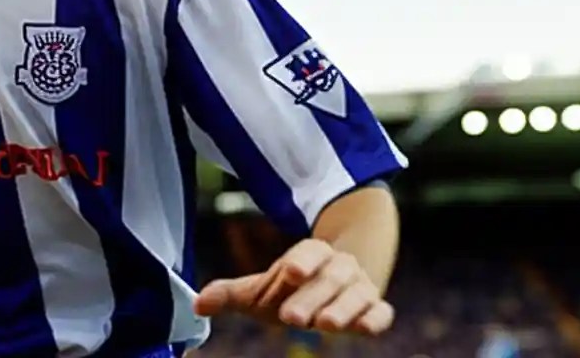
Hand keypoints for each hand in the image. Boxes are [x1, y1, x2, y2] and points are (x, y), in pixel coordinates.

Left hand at [191, 238, 392, 335]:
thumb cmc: (293, 290)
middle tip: (291, 317)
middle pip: (328, 278)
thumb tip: (198, 304)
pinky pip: (381, 312)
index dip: (300, 260)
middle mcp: (340, 267)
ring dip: (343, 308)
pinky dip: (375, 318)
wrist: (340, 281)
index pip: (308, 252)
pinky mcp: (375, 309)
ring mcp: (360, 288)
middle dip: (310, 297)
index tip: (288, 272)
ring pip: (356, 294)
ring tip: (325, 324)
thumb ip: (232, 294)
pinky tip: (366, 328)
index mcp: (312, 254)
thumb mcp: (263, 289)